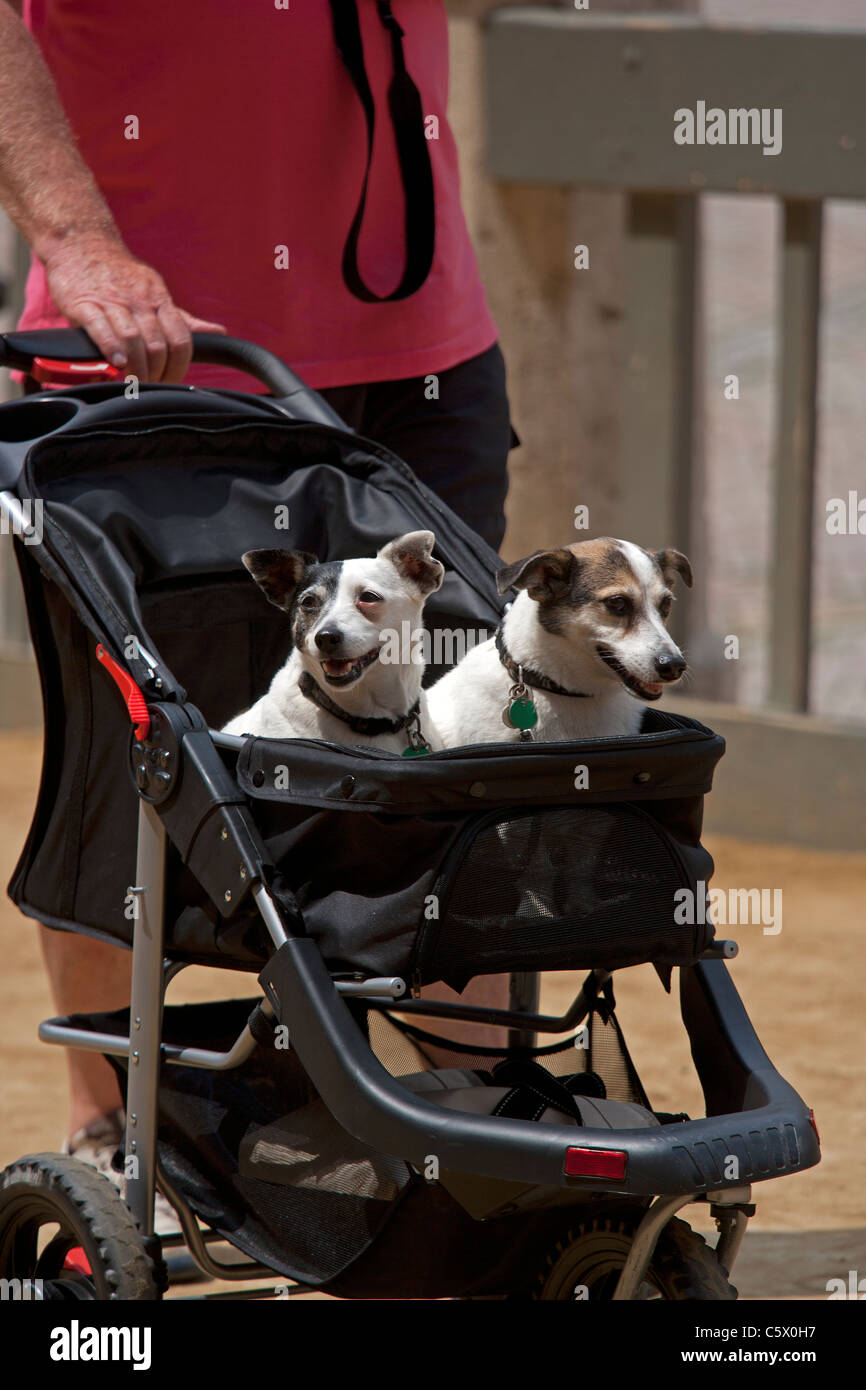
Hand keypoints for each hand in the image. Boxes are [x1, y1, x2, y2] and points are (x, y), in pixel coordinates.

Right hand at [41, 233, 225, 382]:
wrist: (80, 243)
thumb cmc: (120, 276)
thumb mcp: (155, 292)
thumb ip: (182, 319)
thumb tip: (219, 332)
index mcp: (160, 300)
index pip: (181, 339)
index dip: (179, 366)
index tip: (170, 381)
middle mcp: (139, 301)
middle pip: (157, 345)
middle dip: (156, 373)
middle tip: (149, 386)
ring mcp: (112, 301)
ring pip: (133, 338)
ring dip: (136, 366)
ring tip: (134, 382)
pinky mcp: (84, 303)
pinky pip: (100, 328)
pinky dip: (111, 348)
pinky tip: (115, 363)